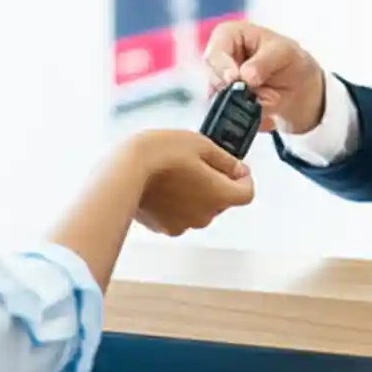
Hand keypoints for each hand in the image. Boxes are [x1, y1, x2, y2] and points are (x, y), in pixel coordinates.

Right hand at [126, 130, 254, 236]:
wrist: (124, 172)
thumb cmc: (161, 154)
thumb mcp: (200, 144)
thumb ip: (225, 160)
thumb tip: (238, 169)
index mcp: (220, 194)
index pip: (246, 193)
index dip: (243, 178)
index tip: (235, 168)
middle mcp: (206, 215)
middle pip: (222, 201)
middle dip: (216, 184)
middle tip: (198, 164)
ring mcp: (184, 224)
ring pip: (199, 208)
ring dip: (195, 194)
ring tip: (176, 173)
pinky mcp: (164, 227)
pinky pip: (179, 215)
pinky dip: (176, 204)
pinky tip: (163, 186)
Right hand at [202, 21, 325, 134]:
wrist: (301, 89)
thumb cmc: (291, 61)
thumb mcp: (284, 54)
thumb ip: (263, 63)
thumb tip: (244, 77)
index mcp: (229, 35)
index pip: (215, 51)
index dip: (222, 66)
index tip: (235, 78)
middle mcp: (220, 60)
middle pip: (214, 78)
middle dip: (237, 89)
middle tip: (263, 94)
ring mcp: (221, 84)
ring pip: (220, 99)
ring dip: (246, 102)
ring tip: (272, 98)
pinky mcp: (226, 104)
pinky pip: (229, 114)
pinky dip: (248, 113)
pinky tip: (266, 107)